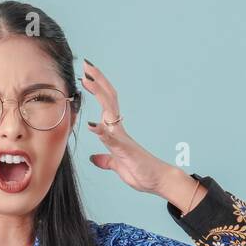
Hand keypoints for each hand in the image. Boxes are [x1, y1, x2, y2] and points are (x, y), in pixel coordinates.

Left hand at [82, 61, 176, 195]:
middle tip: (87, 64)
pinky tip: (90, 124)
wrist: (159, 181)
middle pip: (108, 99)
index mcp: (116, 132)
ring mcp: (122, 138)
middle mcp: (119, 130)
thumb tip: (95, 158)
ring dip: (98, 94)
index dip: (97, 89)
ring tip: (86, 79)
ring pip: (109, 111)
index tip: (86, 76)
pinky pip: (111, 139)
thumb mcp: (117, 166)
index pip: (106, 104)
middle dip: (97, 81)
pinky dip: (101, 131)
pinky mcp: (125, 151)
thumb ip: (106, 160)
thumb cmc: (142, 172)